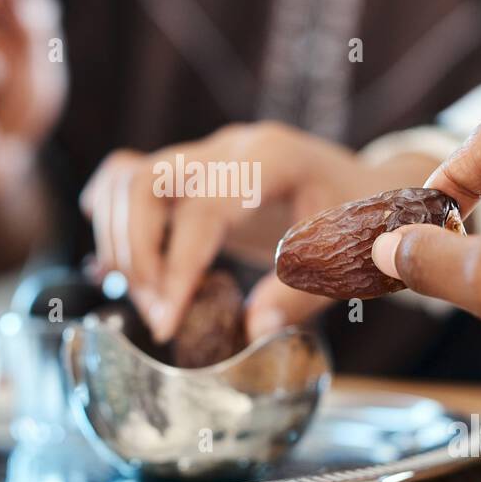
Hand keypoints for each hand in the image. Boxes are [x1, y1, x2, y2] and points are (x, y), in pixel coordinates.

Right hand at [81, 121, 436, 342]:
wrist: (370, 191)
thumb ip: (302, 295)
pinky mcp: (189, 173)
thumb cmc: (365, 221)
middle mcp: (229, 148)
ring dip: (119, 243)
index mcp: (272, 158)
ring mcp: (204, 155)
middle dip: (137, 254)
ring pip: (126, 178)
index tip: (168, 323)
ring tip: (145, 299)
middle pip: (145, 180)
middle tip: (158, 313)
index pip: (203, 206)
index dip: (177, 267)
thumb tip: (253, 334)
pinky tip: (118, 271)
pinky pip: (125, 180)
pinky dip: (110, 222)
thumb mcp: (350, 259)